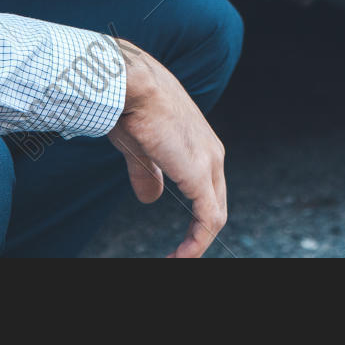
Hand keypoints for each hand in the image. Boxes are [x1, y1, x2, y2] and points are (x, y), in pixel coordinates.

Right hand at [106, 38, 227, 257]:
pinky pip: (208, 219)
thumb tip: (150, 198)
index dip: (196, 220)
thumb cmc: (130, 107)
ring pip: (215, 215)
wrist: (129, 84)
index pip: (207, 191)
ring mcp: (209, 162)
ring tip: (177, 261)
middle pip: (215, 204)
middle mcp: (212, 153)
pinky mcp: (199, 173)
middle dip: (199, 234)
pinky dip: (196, 243)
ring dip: (197, 243)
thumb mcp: (139, 148)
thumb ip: (148, 174)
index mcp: (200, 145)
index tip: (180, 242)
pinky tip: (181, 258)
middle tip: (179, 256)